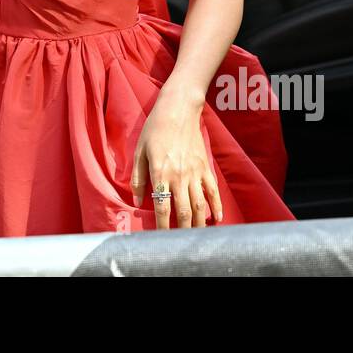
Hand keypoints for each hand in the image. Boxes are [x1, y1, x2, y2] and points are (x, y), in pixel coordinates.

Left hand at [130, 94, 222, 228]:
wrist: (178, 110)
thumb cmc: (155, 128)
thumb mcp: (139, 151)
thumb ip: (137, 177)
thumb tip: (136, 199)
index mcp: (161, 173)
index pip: (162, 207)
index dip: (161, 226)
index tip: (160, 238)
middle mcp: (180, 176)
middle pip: (183, 212)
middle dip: (181, 231)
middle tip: (178, 242)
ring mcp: (195, 172)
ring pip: (199, 206)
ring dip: (198, 224)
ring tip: (195, 237)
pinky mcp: (205, 167)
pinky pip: (213, 191)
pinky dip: (216, 207)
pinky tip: (215, 220)